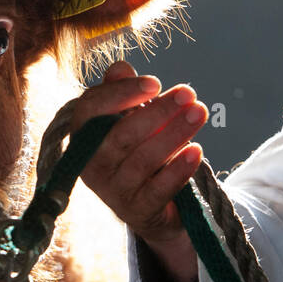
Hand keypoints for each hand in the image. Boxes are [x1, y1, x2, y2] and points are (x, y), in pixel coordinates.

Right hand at [69, 60, 204, 281]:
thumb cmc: (137, 152)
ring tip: (199, 113)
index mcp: (83, 138)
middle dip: (157, 112)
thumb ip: (122, 94)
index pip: (90, 110)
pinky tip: (196, 151)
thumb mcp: (128, 120)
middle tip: (188, 93)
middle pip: (120, 135)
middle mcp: (91, 166)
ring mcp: (113, 192)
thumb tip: (119, 68)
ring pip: (142, 160)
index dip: (121, 94)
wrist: (151, 206)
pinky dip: (178, 170)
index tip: (155, 83)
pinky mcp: (137, 212)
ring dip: (173, 134)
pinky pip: (158, 190)